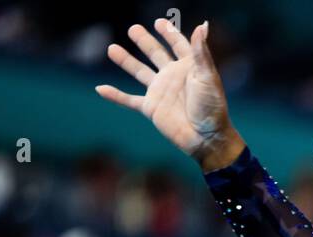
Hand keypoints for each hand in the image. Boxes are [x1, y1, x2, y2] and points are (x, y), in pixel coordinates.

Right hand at [95, 19, 243, 171]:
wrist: (206, 138)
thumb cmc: (212, 108)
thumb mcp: (207, 76)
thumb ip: (200, 51)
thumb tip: (203, 25)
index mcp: (189, 68)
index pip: (178, 45)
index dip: (169, 33)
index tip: (159, 22)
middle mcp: (173, 77)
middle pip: (156, 54)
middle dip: (145, 41)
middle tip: (133, 29)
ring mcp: (161, 92)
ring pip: (139, 72)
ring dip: (126, 61)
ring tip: (112, 48)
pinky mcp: (151, 108)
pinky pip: (129, 100)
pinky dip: (115, 95)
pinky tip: (100, 89)